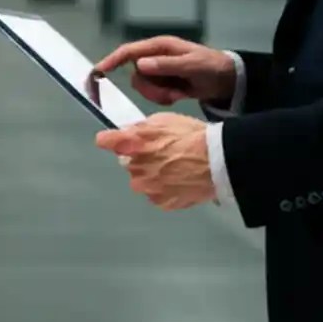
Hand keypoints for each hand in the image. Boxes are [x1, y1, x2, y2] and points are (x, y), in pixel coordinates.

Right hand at [93, 36, 236, 106]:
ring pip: (142, 87)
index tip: (97, 72)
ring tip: (179, 93)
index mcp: (159, 46)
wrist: (227, 80)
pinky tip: (180, 95)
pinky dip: (164, 98)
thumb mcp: (192, 65)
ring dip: (159, 95)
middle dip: (150, 88)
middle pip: (135, 75)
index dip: (111, 61)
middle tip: (171, 94)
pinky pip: (152, 94)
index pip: (129, 52)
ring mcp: (158, 71)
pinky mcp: (162, 83)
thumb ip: (166, 65)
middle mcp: (154, 57)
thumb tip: (139, 65)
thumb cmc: (212, 67)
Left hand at [95, 113, 214, 210]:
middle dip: (139, 158)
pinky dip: (166, 189)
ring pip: (142, 181)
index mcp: (132, 143)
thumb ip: (140, 127)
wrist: (218, 160)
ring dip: (152, 176)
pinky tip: (181, 181)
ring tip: (176, 169)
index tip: (113, 141)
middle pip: (127, 163)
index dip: (109, 140)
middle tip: (163, 154)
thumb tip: (127, 133)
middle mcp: (134, 167)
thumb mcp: (164, 120)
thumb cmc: (192, 135)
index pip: (104, 141)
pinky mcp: (161, 202)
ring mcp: (147, 187)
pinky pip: (157, 195)